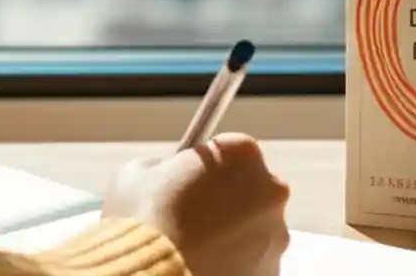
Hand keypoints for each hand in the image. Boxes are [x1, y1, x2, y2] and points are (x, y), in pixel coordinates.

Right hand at [102, 133, 289, 275]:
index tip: (191, 180)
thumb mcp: (139, 172)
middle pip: (251, 189)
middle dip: (227, 200)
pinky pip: (254, 261)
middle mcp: (270, 190)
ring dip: (232, 234)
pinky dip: (235, 263)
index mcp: (241, 154)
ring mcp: (276, 234)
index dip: (208, 167)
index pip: (232, 151)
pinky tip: (205, 263)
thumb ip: (164, 166)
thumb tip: (166, 173)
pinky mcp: (272, 271)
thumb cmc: (145, 219)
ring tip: (195, 247)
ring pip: (255, 228)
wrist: (154, 274)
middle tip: (192, 217)